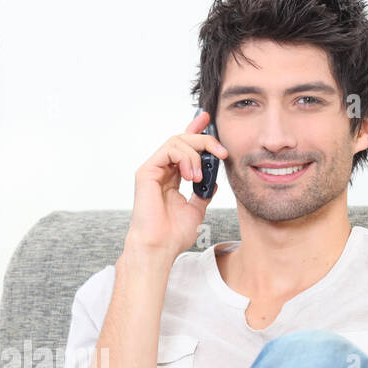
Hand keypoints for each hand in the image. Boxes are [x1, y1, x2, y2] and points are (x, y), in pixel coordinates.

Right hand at [124, 109, 227, 265]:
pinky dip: (185, 158)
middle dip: (204, 139)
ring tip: (200, 177)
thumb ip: (203, 193)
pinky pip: (169, 150)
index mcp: (172, 178)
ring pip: (177, 142)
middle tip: (221, 151)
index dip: (195, 131)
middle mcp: (161, 171)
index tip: (207, 119)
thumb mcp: (196, 210)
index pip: (184, 148)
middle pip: (182, 140)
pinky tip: (191, 176)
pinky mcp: (146, 171)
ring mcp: (153, 170)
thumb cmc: (173, 235)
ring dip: (196, 154)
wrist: (160, 247)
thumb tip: (213, 182)